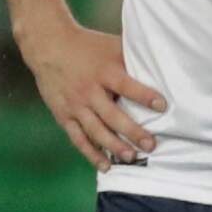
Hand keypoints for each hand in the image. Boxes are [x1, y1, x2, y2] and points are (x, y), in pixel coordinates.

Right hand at [19, 18, 164, 165]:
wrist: (48, 45)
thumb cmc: (87, 46)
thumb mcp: (111, 46)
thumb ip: (132, 60)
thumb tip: (163, 68)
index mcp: (103, 71)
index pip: (125, 85)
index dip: (144, 95)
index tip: (162, 106)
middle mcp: (88, 90)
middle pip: (112, 115)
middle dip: (132, 131)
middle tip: (151, 145)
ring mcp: (74, 105)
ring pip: (95, 130)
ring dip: (114, 146)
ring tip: (132, 157)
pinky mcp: (63, 115)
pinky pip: (78, 138)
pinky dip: (91, 153)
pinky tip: (105, 166)